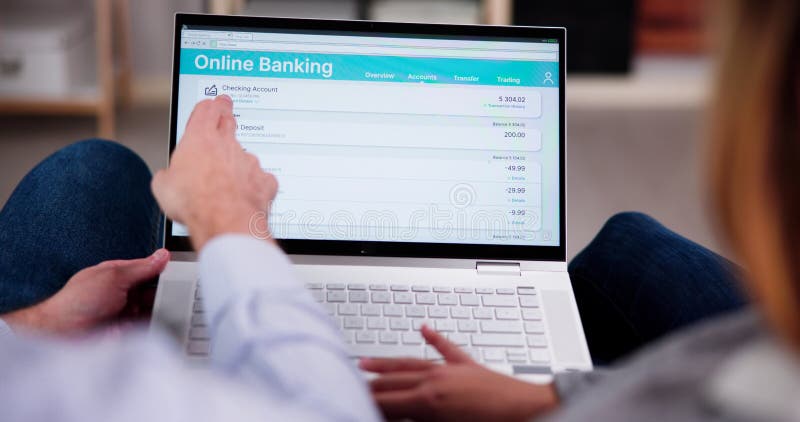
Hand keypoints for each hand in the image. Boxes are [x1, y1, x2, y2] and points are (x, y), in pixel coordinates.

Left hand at [3, 249, 169, 334]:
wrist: (62, 333)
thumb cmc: (77, 300)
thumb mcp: (113, 276)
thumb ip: (141, 267)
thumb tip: (163, 255)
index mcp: (119, 275)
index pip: (149, 269)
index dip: (165, 269)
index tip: (184, 269)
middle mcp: (125, 294)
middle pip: (156, 289)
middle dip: (169, 289)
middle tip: (186, 289)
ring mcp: (129, 314)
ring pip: (157, 308)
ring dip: (167, 307)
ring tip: (181, 304)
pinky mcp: (131, 333)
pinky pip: (153, 327)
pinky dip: (162, 324)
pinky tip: (172, 320)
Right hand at [151, 95, 277, 250]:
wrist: (224, 221)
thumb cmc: (193, 201)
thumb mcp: (163, 186)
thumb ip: (167, 174)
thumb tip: (167, 179)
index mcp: (200, 139)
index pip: (206, 110)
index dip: (210, 105)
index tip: (214, 102)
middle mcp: (228, 145)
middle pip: (229, 123)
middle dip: (227, 116)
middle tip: (227, 114)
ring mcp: (249, 162)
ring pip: (245, 156)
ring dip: (238, 164)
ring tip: (230, 181)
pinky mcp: (264, 181)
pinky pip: (260, 179)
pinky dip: (254, 186)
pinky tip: (246, 196)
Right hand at [360, 326, 558, 421]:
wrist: (532, 413)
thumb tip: (397, 418)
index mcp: (428, 400)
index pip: (385, 400)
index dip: (366, 402)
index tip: (351, 402)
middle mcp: (436, 379)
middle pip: (392, 381)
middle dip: (369, 385)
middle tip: (349, 385)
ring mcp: (452, 370)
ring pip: (410, 363)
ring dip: (387, 363)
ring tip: (366, 362)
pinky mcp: (470, 367)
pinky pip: (447, 349)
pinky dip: (434, 338)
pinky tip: (425, 328)